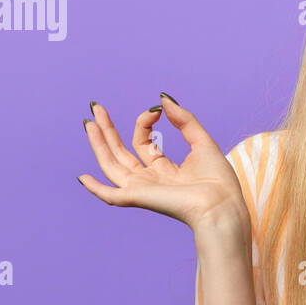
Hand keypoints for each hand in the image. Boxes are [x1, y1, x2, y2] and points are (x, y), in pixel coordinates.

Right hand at [77, 94, 249, 235]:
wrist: (223, 204)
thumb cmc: (218, 180)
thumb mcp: (201, 141)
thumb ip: (183, 120)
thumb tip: (162, 100)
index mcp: (165, 170)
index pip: (143, 141)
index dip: (145, 121)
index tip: (156, 108)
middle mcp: (151, 180)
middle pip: (121, 152)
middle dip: (107, 130)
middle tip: (96, 108)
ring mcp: (143, 189)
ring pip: (112, 166)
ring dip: (98, 144)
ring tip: (89, 122)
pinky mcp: (140, 198)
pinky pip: (111, 196)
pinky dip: (96, 188)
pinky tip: (82, 177)